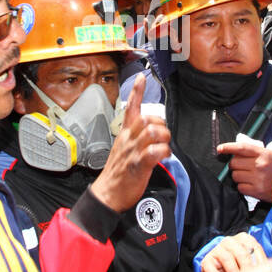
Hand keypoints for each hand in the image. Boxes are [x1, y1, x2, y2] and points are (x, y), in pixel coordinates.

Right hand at [89, 74, 170, 213]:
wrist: (106, 194)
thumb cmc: (117, 173)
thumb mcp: (123, 149)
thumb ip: (134, 137)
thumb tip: (150, 130)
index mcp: (124, 134)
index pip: (130, 108)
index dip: (136, 91)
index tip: (142, 76)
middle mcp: (128, 140)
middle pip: (146, 118)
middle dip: (161, 124)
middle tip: (163, 137)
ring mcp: (132, 152)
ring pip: (152, 131)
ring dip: (164, 138)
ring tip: (164, 147)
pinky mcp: (138, 165)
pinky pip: (154, 152)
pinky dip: (164, 152)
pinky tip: (164, 157)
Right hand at [200, 232, 266, 271]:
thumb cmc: (239, 270)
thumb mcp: (252, 264)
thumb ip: (262, 265)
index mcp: (244, 239)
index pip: (255, 248)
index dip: (260, 264)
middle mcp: (231, 241)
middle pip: (242, 254)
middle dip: (247, 271)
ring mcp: (218, 249)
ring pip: (227, 258)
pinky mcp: (207, 259)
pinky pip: (211, 266)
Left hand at [217, 140, 271, 200]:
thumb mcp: (270, 155)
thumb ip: (254, 151)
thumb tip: (236, 151)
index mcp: (263, 154)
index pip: (242, 148)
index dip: (228, 147)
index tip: (220, 148)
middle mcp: (259, 165)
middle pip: (234, 163)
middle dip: (235, 165)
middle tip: (242, 168)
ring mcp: (257, 178)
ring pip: (235, 176)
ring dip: (238, 177)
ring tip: (248, 177)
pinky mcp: (256, 191)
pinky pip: (240, 187)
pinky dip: (242, 187)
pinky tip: (250, 185)